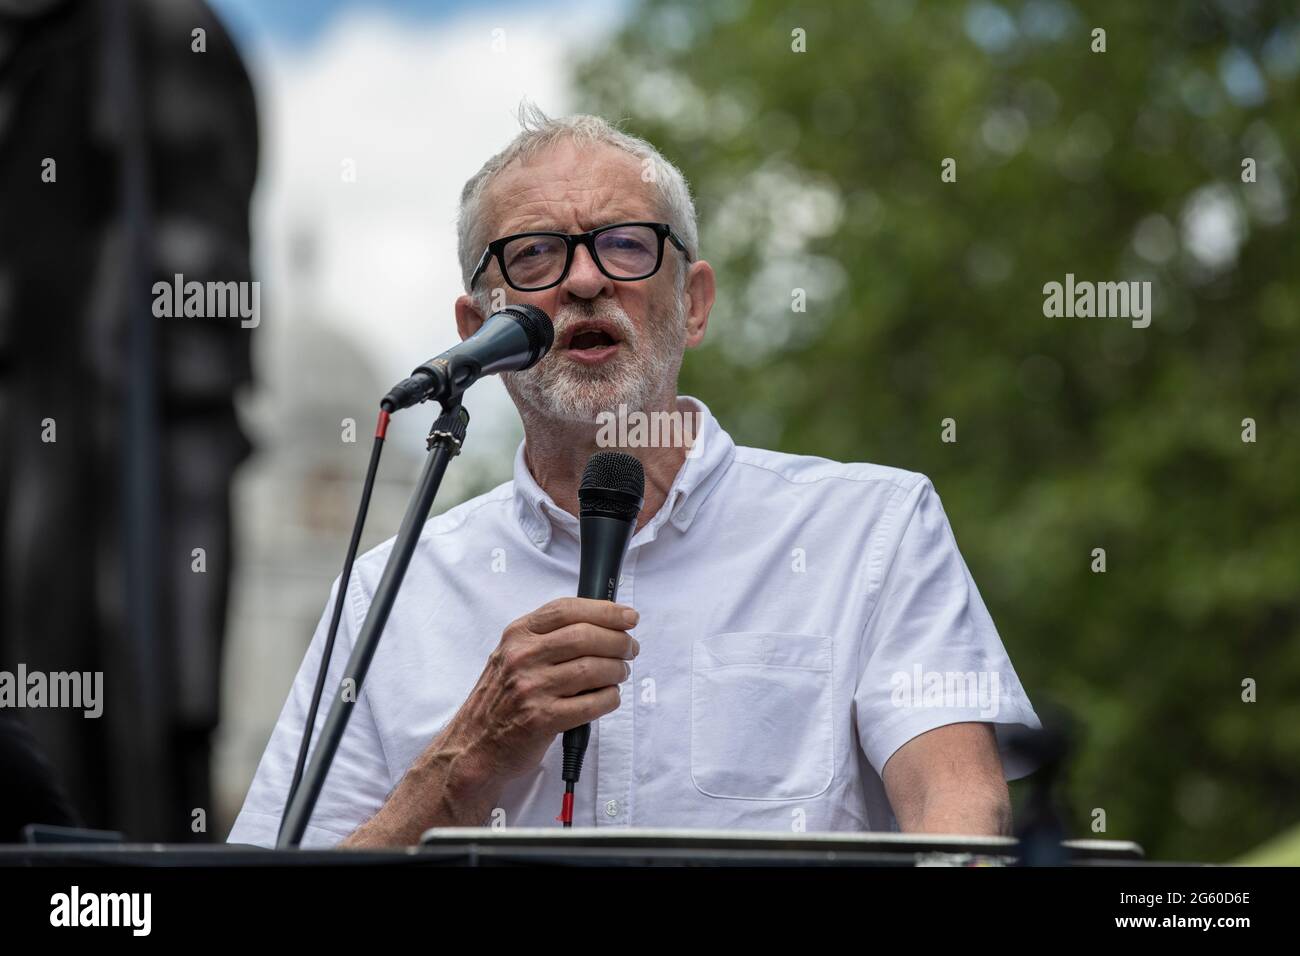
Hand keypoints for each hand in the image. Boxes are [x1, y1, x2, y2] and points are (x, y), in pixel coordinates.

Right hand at [441, 597, 639, 782]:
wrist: (474, 745)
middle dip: (619, 641)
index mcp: (517, 635)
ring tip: (619, 674)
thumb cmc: (500, 699)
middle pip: (586, 636)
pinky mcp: (543, 719)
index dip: (606, 610)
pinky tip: (608, 697)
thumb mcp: (512, 655)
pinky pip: (593, 703)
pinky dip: (610, 698)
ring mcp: (532, 688)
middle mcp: (522, 657)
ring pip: (594, 668)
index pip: (567, 609)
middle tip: (630, 648)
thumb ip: (547, 636)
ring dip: (617, 671)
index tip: (628, 616)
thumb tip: (601, 622)